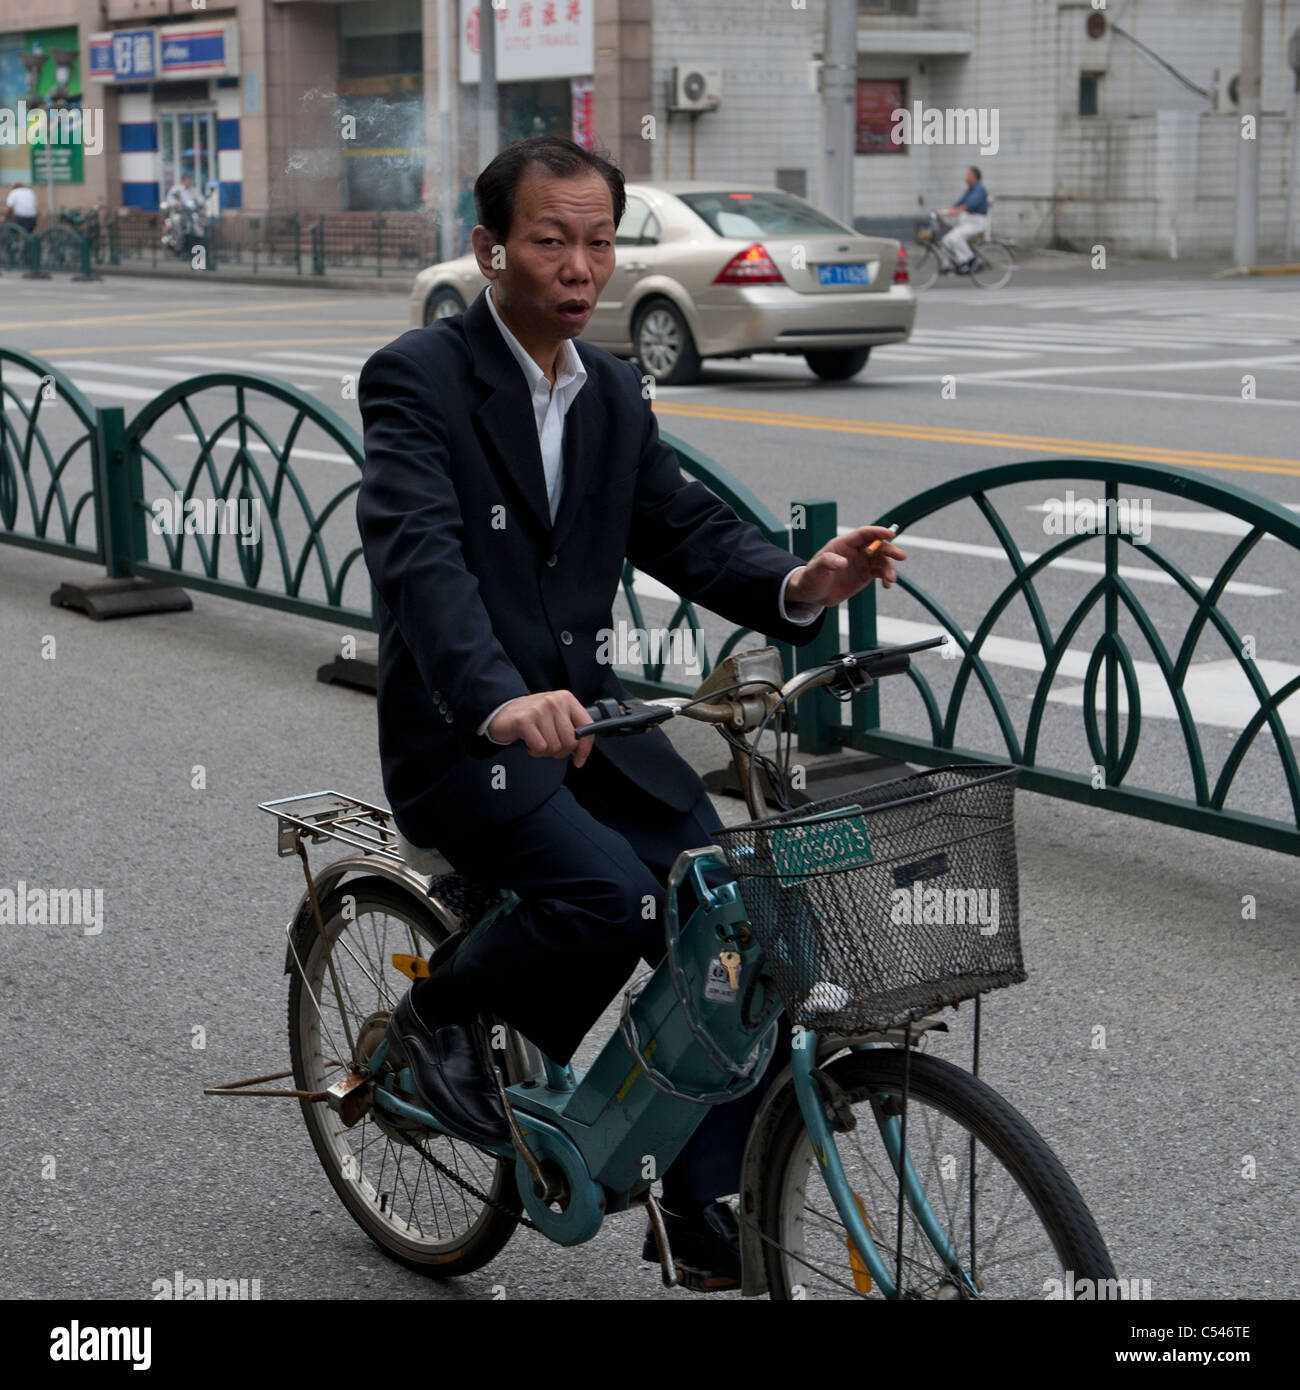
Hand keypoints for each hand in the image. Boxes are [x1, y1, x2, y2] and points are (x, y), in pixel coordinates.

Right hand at [487, 690, 593, 765]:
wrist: (502, 712)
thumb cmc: (533, 717)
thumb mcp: (556, 716)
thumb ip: (571, 729)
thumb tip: (581, 753)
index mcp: (566, 698)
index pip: (587, 726)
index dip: (585, 748)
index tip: (579, 760)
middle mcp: (555, 701)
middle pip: (570, 741)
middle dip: (560, 751)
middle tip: (549, 745)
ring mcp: (540, 709)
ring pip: (555, 747)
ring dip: (545, 751)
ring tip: (537, 740)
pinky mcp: (525, 720)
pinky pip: (540, 748)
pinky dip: (534, 751)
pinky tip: (529, 741)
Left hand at [784, 525, 906, 607]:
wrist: (813, 594)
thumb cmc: (811, 578)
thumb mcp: (815, 570)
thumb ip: (827, 562)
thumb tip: (842, 561)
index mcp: (844, 544)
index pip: (864, 534)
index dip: (877, 532)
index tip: (890, 534)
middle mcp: (856, 551)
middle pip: (877, 546)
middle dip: (890, 550)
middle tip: (901, 557)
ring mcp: (862, 563)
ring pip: (882, 561)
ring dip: (889, 568)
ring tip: (890, 580)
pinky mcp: (865, 575)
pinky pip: (880, 573)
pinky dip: (886, 578)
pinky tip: (887, 585)